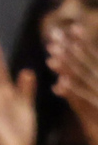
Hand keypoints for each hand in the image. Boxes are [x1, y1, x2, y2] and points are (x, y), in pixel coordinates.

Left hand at [48, 21, 97, 144]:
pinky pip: (82, 103)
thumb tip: (63, 80)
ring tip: (51, 57)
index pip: (92, 59)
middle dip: (70, 49)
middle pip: (86, 65)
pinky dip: (71, 92)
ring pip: (83, 80)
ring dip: (67, 68)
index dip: (82, 43)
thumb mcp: (90, 107)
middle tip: (54, 36)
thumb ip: (78, 94)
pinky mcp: (95, 116)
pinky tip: (58, 85)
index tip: (71, 28)